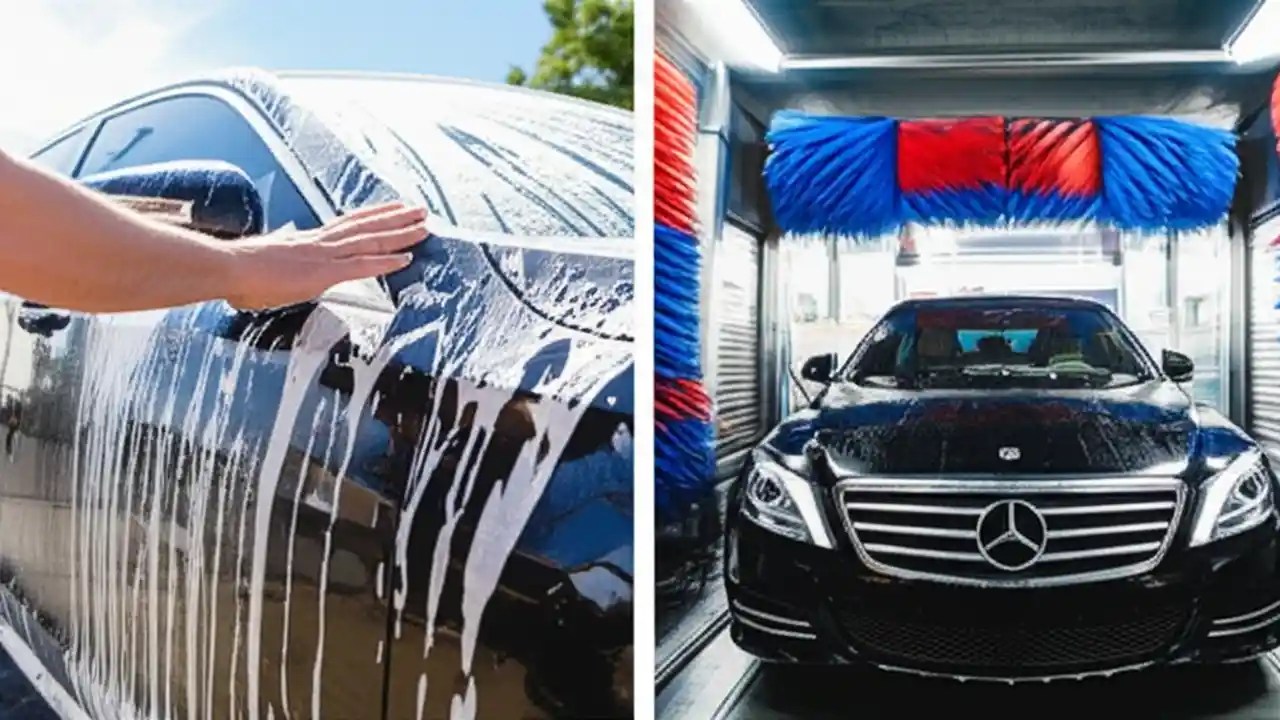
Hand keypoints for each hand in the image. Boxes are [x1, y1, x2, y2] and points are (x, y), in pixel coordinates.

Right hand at [224, 202, 426, 309]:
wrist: (229, 267)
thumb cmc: (241, 273)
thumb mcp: (268, 264)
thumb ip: (281, 265)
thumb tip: (279, 269)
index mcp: (308, 240)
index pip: (347, 223)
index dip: (372, 215)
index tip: (391, 208)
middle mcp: (321, 242)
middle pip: (366, 226)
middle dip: (396, 218)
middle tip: (421, 210)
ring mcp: (325, 255)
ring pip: (371, 240)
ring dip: (400, 234)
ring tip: (424, 227)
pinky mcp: (325, 272)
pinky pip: (363, 266)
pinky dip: (386, 262)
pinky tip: (406, 259)